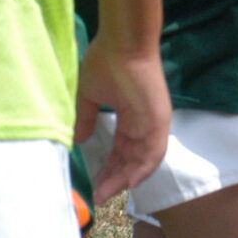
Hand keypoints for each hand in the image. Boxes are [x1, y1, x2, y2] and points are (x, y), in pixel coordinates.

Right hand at [75, 38, 170, 204]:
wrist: (123, 42)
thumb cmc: (106, 62)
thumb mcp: (90, 96)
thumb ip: (86, 118)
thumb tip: (78, 140)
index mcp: (132, 116)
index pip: (122, 150)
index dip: (109, 168)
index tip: (95, 184)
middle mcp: (146, 122)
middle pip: (133, 159)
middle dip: (115, 179)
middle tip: (98, 195)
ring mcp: (155, 121)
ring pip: (144, 160)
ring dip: (126, 179)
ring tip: (107, 193)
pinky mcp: (159, 118)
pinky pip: (154, 151)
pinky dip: (142, 169)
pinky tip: (128, 183)